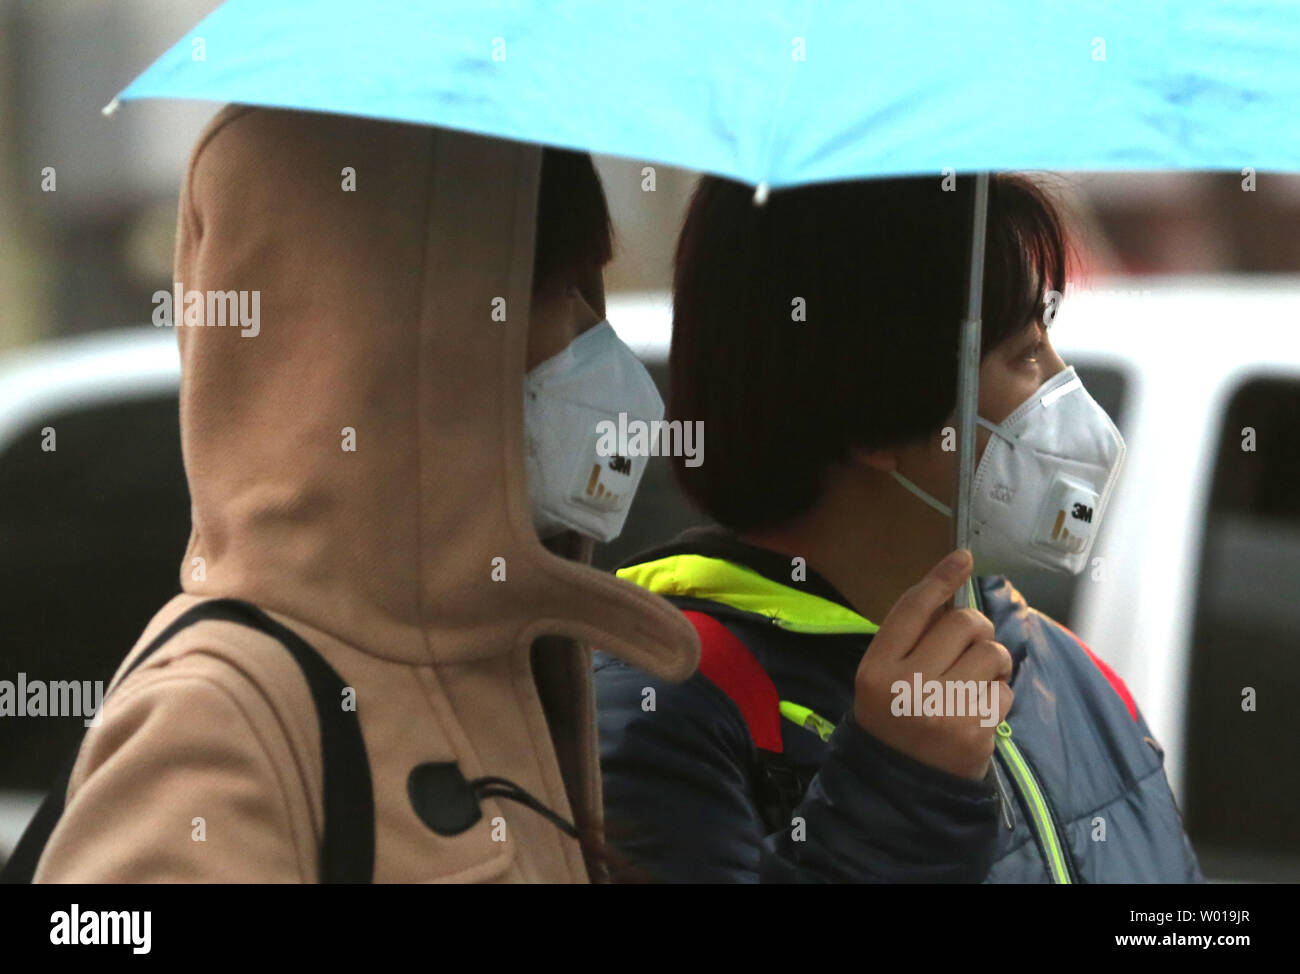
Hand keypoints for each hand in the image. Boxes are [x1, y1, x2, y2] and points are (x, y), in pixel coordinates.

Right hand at [852, 549, 1012, 781]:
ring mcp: (943, 711)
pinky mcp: (975, 733)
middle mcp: (908, 685)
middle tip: (972, 644)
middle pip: (962, 624)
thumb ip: (909, 640)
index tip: (963, 557)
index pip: (913, 610)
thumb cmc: (892, 722)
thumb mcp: (881, 679)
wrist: (900, 788)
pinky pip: (1005, 691)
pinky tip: (979, 710)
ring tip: (976, 680)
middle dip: (977, 628)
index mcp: (877, 668)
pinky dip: (998, 695)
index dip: (940, 579)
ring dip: (992, 661)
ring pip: (992, 653)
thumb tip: (952, 594)